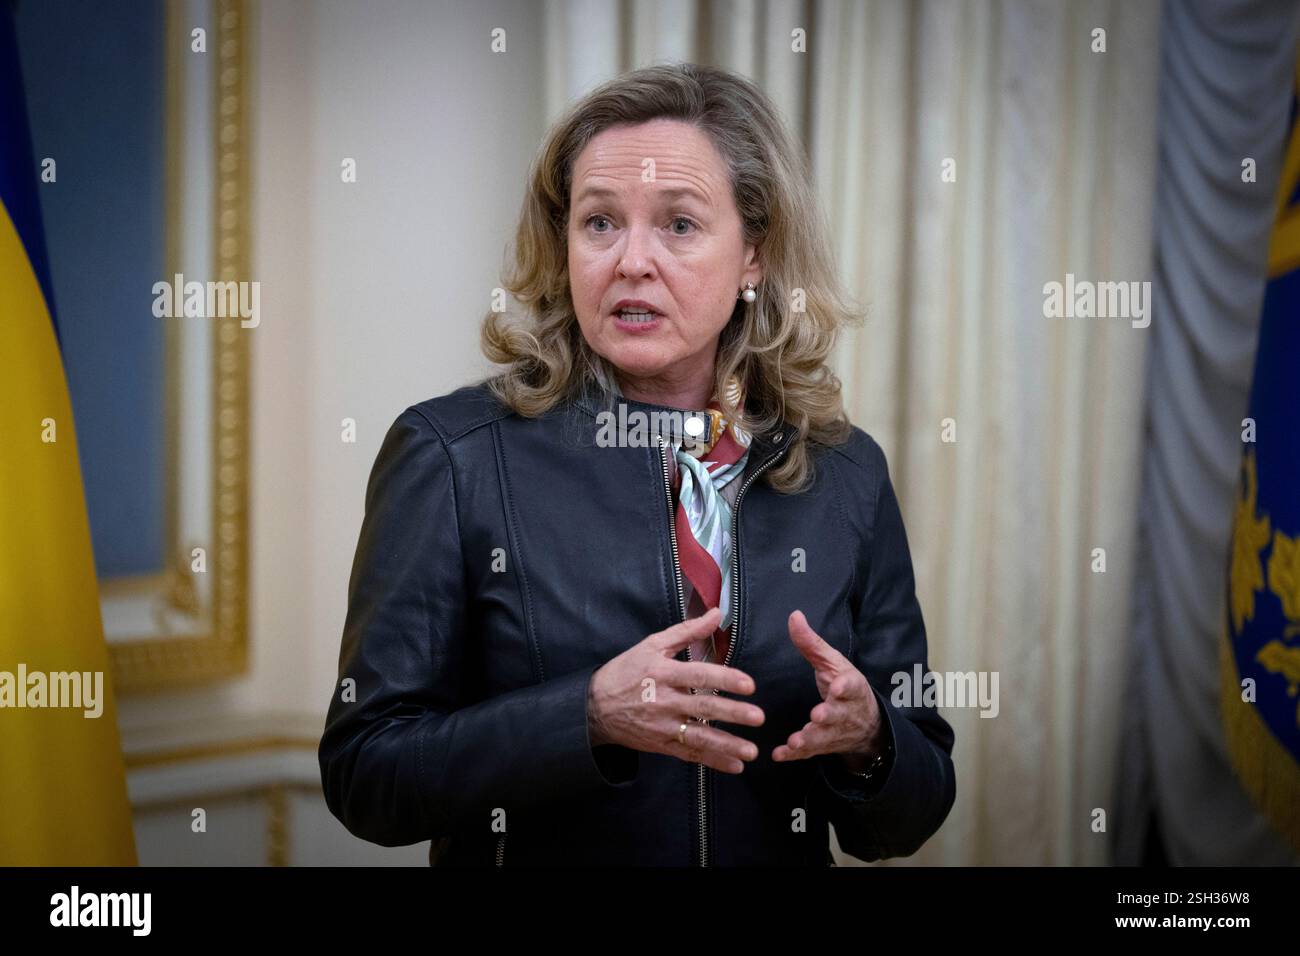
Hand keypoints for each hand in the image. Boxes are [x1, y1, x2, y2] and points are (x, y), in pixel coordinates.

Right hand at [587, 606, 765, 773]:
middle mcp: (664, 701)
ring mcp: (662, 726)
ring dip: (727, 745)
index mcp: (663, 672)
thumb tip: (717, 614)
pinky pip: (690, 755)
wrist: (594, 706)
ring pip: (699, 737)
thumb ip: (687, 630)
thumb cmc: (626, 670)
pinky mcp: (661, 745)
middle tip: (758, 717)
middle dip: (732, 714)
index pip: (699, 676)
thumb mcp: (652, 645)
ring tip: (751, 752)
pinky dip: (713, 762)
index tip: (749, 684)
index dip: (725, 680)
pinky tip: (735, 766)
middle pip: (703, 708)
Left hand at [773, 609, 882, 764]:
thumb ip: (812, 643)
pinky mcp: (821, 746)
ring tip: (796, 741)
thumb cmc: (843, 686)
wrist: (865, 723)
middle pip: (837, 715)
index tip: (837, 686)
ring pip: (823, 738)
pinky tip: (779, 754)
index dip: (845, 687)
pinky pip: (808, 753)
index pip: (851, 686)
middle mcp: (844, 711)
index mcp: (849, 687)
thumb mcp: (832, 662)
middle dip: (828, 716)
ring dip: (809, 739)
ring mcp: (833, 731)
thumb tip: (794, 615)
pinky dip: (794, 755)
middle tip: (818, 715)